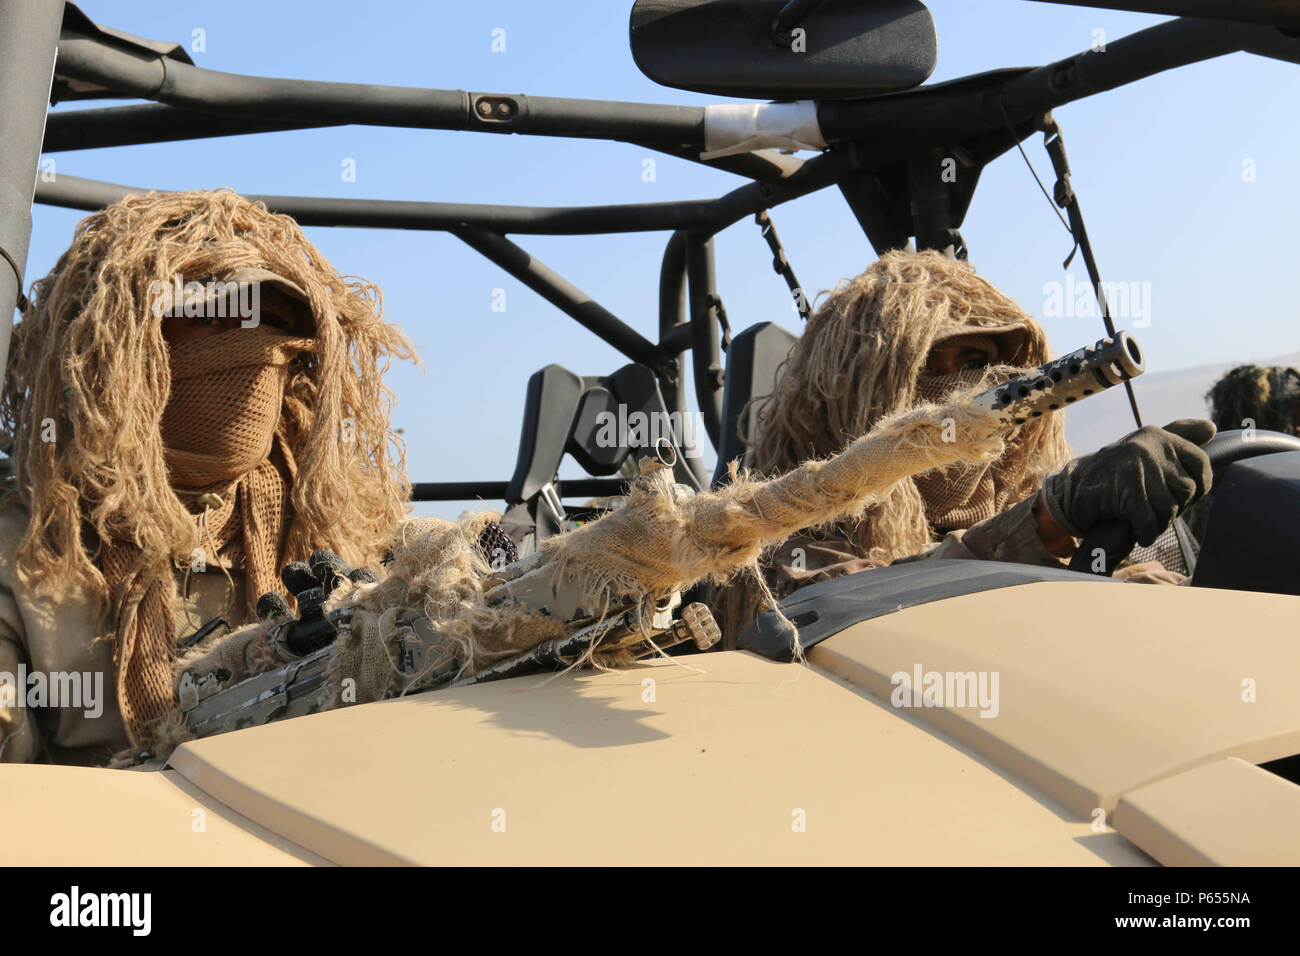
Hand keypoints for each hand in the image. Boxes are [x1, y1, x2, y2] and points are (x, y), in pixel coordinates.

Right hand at [1039, 419, 1214, 548]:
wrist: (1073, 488)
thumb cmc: (1114, 470)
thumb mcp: (1145, 445)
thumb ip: (1178, 435)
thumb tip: (1211, 428)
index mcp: (1157, 436)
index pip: (1200, 462)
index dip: (1199, 485)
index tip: (1182, 495)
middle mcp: (1148, 448)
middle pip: (1186, 490)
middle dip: (1175, 507)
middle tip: (1157, 509)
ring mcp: (1135, 469)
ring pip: (1169, 508)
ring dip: (1160, 523)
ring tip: (1147, 522)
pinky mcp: (1124, 492)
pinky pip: (1150, 521)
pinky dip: (1146, 532)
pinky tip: (1139, 532)